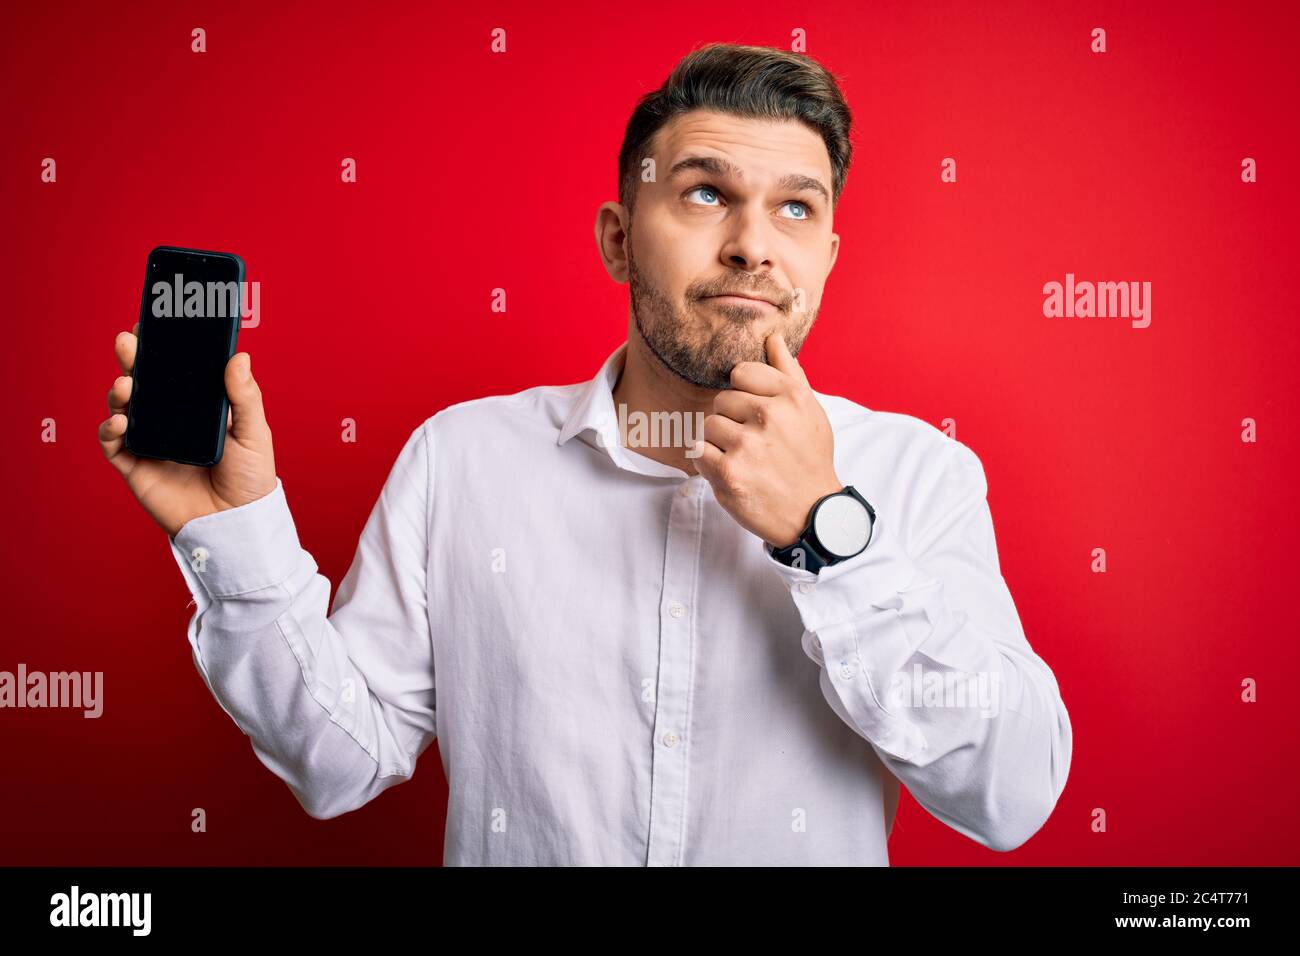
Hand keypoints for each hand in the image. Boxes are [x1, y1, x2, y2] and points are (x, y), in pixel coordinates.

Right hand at [98, 322, 277, 537]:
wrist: (235, 525)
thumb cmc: (249, 479)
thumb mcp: (254, 434)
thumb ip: (245, 397)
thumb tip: (239, 356)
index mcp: (197, 407)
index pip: (175, 371)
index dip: (162, 348)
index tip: (155, 325)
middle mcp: (170, 419)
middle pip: (144, 381)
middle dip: (134, 359)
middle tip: (130, 342)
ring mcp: (149, 440)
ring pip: (123, 406)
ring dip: (120, 391)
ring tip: (128, 386)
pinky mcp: (135, 465)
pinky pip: (112, 442)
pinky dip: (109, 428)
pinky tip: (119, 421)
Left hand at [693, 331, 842, 547]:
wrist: (812, 514)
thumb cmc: (809, 459)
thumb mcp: (811, 411)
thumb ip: (788, 372)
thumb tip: (772, 337)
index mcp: (790, 397)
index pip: (741, 373)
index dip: (745, 394)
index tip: (758, 415)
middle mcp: (769, 416)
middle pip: (722, 400)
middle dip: (732, 420)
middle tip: (755, 443)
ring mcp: (746, 445)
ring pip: (709, 425)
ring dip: (721, 443)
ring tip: (746, 459)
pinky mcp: (727, 472)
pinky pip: (699, 451)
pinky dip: (710, 463)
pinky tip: (733, 472)